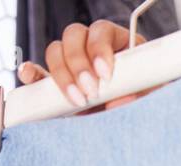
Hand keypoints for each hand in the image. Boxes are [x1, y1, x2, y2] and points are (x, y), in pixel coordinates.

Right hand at [16, 19, 163, 112]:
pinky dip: (31, 73)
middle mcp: (89, 47)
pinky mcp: (54, 81)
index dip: (100, 49)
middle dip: (79, 63)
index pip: (101, 31)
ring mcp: (69, 62)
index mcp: (116, 42)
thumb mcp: (149, 94)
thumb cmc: (143, 99)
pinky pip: (37, 71)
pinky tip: (32, 78)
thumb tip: (122, 99)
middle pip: (73, 35)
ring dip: (62, 74)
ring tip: (77, 100)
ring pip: (54, 50)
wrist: (132, 118)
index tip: (106, 75)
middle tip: (90, 91)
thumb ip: (141, 93)